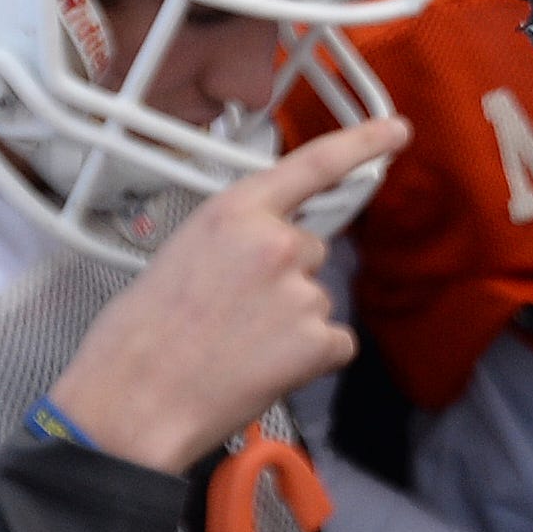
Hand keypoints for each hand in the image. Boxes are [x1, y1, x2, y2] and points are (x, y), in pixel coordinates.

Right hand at [47, 119, 403, 470]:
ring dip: (290, 322)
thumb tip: (268, 249)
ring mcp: (303, 292)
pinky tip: (263, 369)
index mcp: (235, 211)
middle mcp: (278, 242)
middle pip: (311, 249)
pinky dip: (310, 359)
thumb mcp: (181, 252)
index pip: (314, 164)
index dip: (362, 144)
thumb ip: (235, 237)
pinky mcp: (319, 341)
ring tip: (234, 346)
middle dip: (282, 277)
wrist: (134, 401)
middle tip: (230, 313)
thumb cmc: (140, 333)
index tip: (398, 130)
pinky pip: (334, 342)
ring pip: (317, 299)